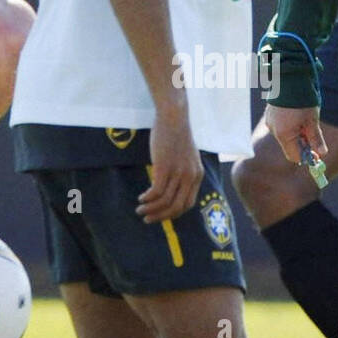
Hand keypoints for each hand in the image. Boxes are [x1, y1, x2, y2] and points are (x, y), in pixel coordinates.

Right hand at [138, 105, 203, 222]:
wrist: (174, 118)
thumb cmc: (177, 135)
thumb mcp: (186, 157)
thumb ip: (182, 172)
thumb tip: (170, 187)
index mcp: (197, 175)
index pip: (188, 204)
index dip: (174, 213)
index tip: (161, 215)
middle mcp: (190, 176)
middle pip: (177, 207)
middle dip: (161, 216)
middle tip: (148, 219)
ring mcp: (178, 172)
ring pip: (165, 201)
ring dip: (151, 209)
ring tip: (140, 210)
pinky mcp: (165, 167)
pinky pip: (156, 191)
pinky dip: (148, 199)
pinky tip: (141, 198)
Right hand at [264, 104, 325, 165]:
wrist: (289, 78)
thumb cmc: (302, 100)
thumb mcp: (312, 121)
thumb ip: (316, 139)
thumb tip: (322, 153)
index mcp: (284, 135)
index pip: (294, 156)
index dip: (307, 157)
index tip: (317, 153)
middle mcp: (274, 131)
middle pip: (289, 147)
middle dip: (302, 144)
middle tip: (313, 134)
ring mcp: (270, 122)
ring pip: (286, 137)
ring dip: (297, 134)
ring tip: (305, 120)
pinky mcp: (270, 115)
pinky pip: (281, 127)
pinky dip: (290, 126)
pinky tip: (296, 115)